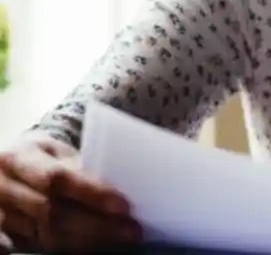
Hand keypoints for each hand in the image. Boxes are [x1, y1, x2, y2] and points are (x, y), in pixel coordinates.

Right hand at [0, 132, 140, 252]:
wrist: (8, 167)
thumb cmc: (42, 156)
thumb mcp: (56, 151)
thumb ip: (79, 166)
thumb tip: (120, 187)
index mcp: (17, 158)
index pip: (57, 178)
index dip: (91, 193)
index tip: (124, 205)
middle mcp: (2, 188)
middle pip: (52, 213)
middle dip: (96, 224)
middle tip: (131, 229)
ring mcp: (0, 214)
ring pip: (46, 235)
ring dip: (88, 240)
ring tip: (120, 238)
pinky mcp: (3, 235)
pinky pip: (38, 248)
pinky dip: (70, 248)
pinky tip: (94, 246)